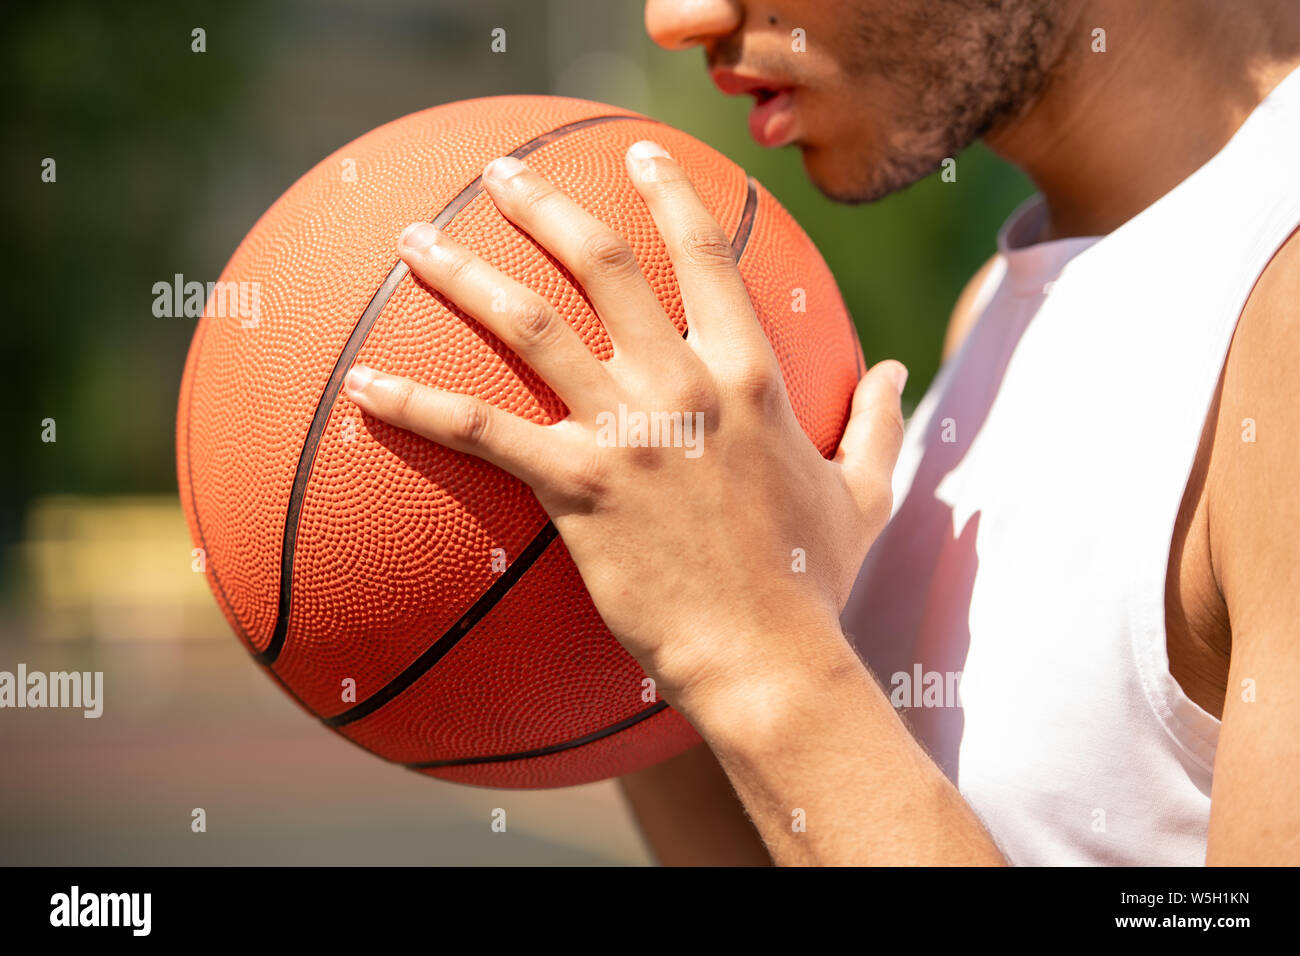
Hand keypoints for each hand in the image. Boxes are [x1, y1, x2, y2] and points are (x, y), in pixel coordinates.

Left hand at [343, 141, 907, 713]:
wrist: (768, 657)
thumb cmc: (815, 582)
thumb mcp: (865, 491)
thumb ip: (876, 421)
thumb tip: (898, 371)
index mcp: (749, 375)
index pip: (706, 257)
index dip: (671, 196)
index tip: (640, 158)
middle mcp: (685, 383)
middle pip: (601, 263)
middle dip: (543, 204)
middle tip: (496, 174)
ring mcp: (628, 431)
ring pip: (528, 326)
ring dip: (464, 275)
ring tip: (412, 243)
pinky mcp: (579, 487)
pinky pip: (479, 431)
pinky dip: (416, 404)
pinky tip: (362, 384)